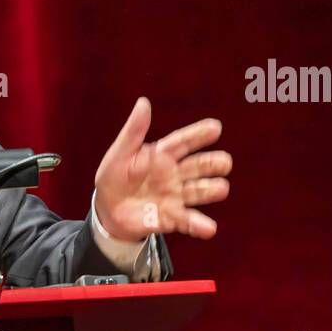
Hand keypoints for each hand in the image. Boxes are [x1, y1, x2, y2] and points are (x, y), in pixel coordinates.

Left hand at [93, 97, 231, 242]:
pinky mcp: (171, 217)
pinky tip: (208, 228)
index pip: (182, 142)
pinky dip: (198, 225)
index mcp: (162, 155)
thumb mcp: (120, 153)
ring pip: (198, 191)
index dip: (198, 135)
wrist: (107, 210)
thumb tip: (143, 103)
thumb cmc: (114, 177)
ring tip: (221, 188)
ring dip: (211, 190)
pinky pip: (187, 221)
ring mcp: (175, 196)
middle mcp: (174, 174)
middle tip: (225, 162)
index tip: (215, 127)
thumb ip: (133, 132)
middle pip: (198, 166)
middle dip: (213, 163)